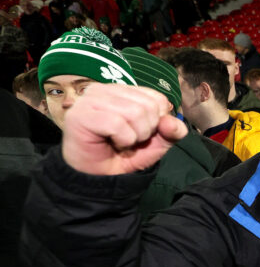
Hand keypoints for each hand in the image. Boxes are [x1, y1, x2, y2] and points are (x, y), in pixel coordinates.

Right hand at [62, 83, 187, 175]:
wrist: (101, 177)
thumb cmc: (126, 154)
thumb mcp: (158, 143)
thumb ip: (172, 131)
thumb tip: (171, 122)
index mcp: (123, 91)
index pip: (157, 98)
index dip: (158, 121)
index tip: (142, 133)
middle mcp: (105, 90)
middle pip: (148, 106)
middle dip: (146, 130)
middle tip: (129, 139)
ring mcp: (90, 99)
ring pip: (134, 112)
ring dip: (134, 136)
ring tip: (120, 141)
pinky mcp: (81, 114)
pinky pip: (117, 124)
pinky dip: (122, 140)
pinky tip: (112, 142)